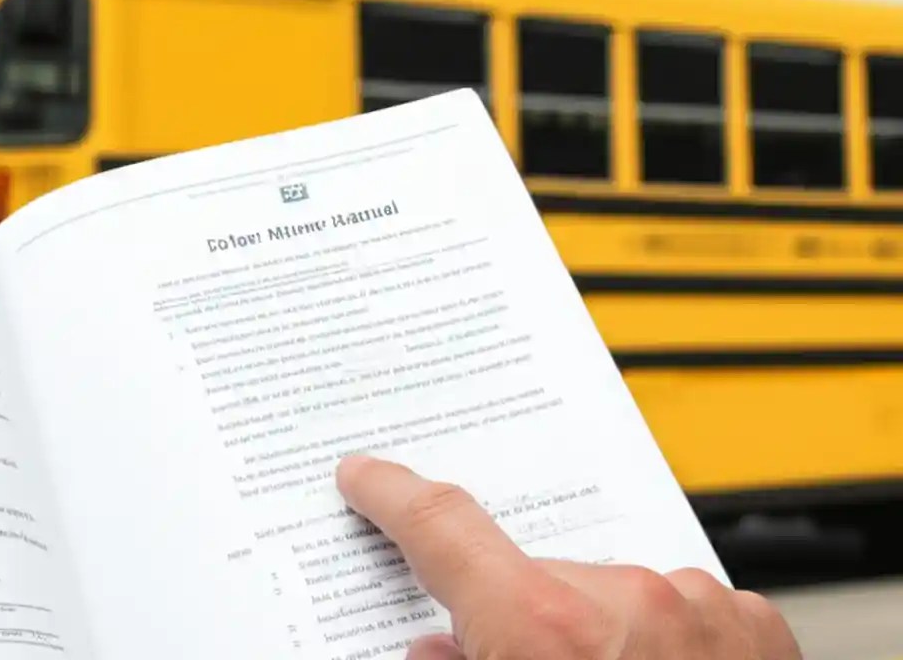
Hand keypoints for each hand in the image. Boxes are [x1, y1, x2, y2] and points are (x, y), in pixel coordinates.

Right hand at [335, 456, 801, 659]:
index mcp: (545, 630)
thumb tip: (435, 652)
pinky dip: (667, 644)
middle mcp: (626, 603)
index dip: (393, 496)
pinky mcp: (751, 625)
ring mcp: (696, 608)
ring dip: (602, 636)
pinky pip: (685, 612)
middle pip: (536, 580)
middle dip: (526, 620)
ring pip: (614, 598)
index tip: (369, 478)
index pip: (442, 527)